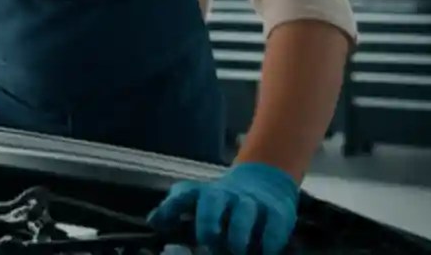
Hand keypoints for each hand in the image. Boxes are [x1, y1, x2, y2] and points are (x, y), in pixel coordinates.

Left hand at [148, 162, 299, 254]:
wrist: (266, 182)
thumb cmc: (224, 202)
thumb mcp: (199, 201)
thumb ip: (176, 211)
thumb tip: (153, 221)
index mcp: (204, 193)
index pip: (184, 195)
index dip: (171, 207)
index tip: (159, 224)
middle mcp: (226, 194)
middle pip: (213, 200)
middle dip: (208, 220)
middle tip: (207, 240)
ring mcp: (251, 202)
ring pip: (244, 211)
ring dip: (239, 233)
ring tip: (237, 250)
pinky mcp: (277, 212)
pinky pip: (274, 224)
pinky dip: (269, 240)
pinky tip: (265, 252)